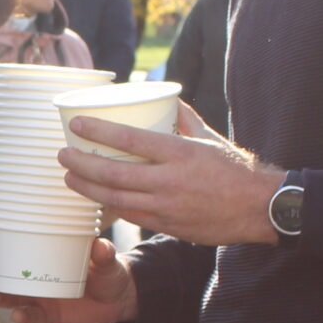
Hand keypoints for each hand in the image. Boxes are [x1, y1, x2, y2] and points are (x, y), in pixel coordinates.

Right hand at [0, 219, 138, 322]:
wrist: (117, 301)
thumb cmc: (107, 270)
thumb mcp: (107, 260)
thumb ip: (103, 254)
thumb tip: (100, 245)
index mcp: (40, 249)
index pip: (10, 237)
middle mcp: (32, 271)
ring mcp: (36, 294)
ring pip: (8, 294)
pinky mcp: (45, 315)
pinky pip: (29, 316)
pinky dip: (22, 316)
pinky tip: (18, 316)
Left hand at [59, 103, 284, 246]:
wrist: (258, 208)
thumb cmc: (236, 170)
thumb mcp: (210, 137)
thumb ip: (185, 118)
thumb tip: (167, 98)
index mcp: (179, 153)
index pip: (129, 139)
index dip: (98, 132)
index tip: (76, 125)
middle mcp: (169, 181)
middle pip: (113, 173)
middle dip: (81, 165)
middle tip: (63, 155)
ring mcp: (167, 206)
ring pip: (115, 199)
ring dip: (87, 189)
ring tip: (69, 178)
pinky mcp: (168, 225)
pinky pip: (131, 215)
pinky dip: (110, 206)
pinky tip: (96, 199)